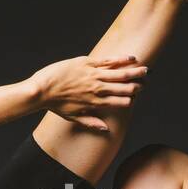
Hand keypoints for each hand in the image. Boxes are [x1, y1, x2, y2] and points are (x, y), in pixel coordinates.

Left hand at [29, 54, 146, 130]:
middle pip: (123, 87)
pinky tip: (131, 58)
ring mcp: (93, 75)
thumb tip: (105, 129)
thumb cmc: (56, 104)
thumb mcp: (74, 117)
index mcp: (96, 103)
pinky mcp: (87, 64)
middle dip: (137, 85)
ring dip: (134, 72)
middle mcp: (97, 89)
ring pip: (119, 74)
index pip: (120, 102)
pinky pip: (108, 61)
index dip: (131, 99)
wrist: (41, 90)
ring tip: (145, 70)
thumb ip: (91, 123)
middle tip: (146, 81)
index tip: (139, 96)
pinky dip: (121, 59)